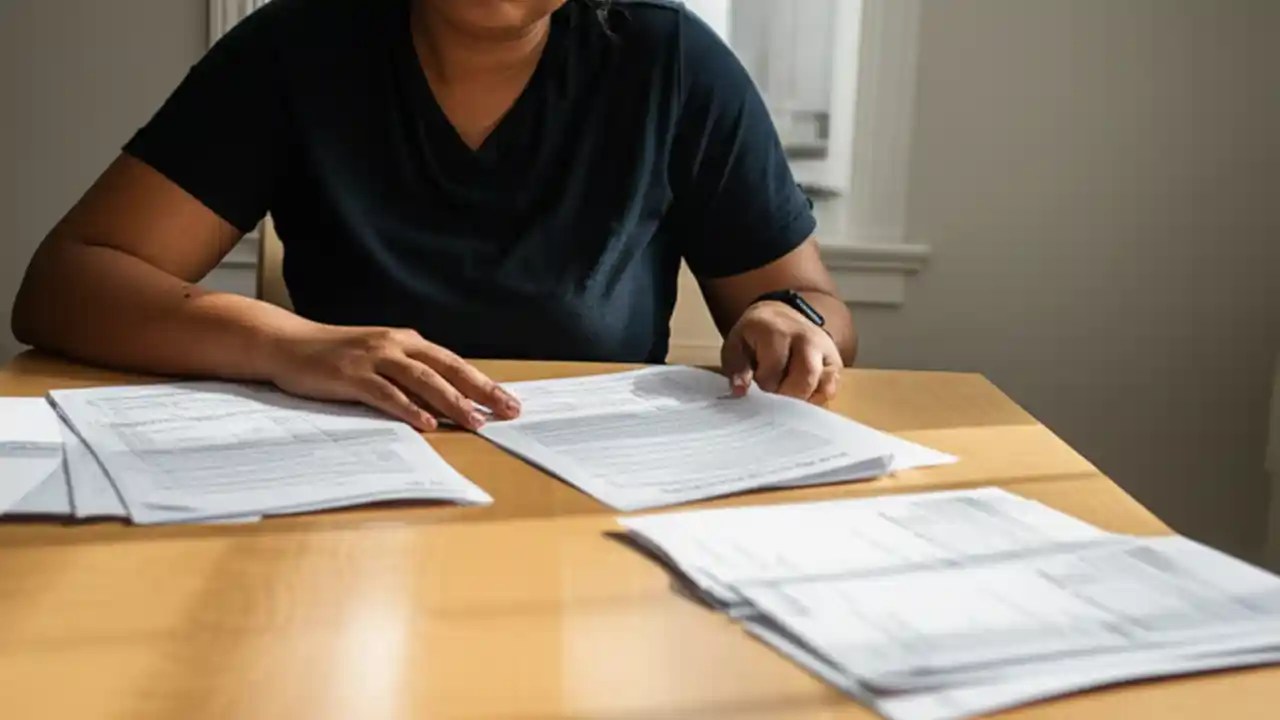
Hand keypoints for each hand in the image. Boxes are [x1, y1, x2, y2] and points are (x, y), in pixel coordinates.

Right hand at [263, 324, 520, 430]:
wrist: (288, 344)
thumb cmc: (337, 357)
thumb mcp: (380, 359)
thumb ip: (409, 375)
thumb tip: (445, 401)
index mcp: (407, 342)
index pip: (454, 363)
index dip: (483, 382)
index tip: (509, 401)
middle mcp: (396, 345)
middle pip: (448, 369)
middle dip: (481, 391)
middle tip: (508, 410)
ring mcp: (374, 359)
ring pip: (422, 380)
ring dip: (452, 401)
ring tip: (475, 421)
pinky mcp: (352, 376)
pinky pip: (386, 394)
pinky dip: (408, 408)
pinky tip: (427, 423)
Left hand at [721, 301, 841, 403]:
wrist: (779, 316)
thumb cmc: (754, 336)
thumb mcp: (736, 346)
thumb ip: (736, 368)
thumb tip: (740, 391)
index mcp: (777, 331)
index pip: (775, 370)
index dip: (765, 384)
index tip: (757, 383)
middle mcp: (806, 337)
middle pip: (806, 377)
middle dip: (789, 396)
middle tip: (775, 399)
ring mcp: (825, 349)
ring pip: (824, 384)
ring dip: (804, 398)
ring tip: (788, 394)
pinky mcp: (835, 361)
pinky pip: (832, 387)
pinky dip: (816, 397)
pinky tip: (801, 393)